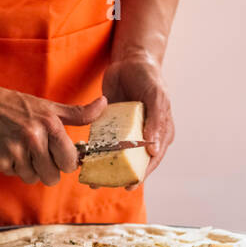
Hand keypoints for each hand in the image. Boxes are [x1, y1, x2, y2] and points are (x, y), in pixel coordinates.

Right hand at [0, 76, 106, 184]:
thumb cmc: (16, 105)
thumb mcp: (48, 106)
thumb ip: (78, 113)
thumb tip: (104, 104)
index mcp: (49, 124)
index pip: (69, 162)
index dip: (66, 162)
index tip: (60, 156)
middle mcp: (32, 138)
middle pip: (52, 177)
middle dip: (49, 170)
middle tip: (40, 154)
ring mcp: (14, 151)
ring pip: (33, 178)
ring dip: (30, 169)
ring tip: (22, 149)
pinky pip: (15, 175)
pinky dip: (13, 166)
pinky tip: (8, 149)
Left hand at [102, 54, 174, 186]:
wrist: (131, 61)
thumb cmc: (149, 78)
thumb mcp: (156, 96)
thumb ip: (156, 120)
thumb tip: (153, 148)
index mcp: (161, 132)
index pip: (153, 159)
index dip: (142, 173)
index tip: (130, 184)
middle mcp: (145, 136)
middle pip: (133, 162)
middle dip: (119, 175)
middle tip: (102, 184)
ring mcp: (128, 132)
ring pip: (118, 155)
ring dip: (105, 167)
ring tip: (91, 179)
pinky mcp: (113, 126)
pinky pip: (105, 142)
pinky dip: (96, 151)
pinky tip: (84, 160)